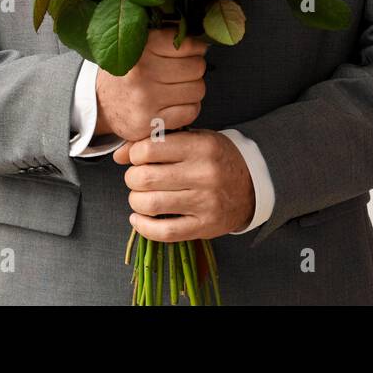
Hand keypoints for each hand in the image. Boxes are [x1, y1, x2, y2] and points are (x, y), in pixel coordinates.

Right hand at [94, 27, 207, 141]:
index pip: (187, 44)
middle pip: (197, 67)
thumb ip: (166, 36)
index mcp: (140, 47)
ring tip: (177, 88)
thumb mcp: (139, 45)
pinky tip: (174, 104)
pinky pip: (191, 112)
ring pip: (197, 90)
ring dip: (192, 89)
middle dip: (194, 69)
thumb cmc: (128, 72)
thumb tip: (203, 39)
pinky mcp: (150, 121)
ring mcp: (145, 99)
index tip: (190, 52)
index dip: (194, 48)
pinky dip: (188, 108)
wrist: (100, 103)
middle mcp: (141, 72)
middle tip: (181, 72)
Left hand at [113, 128, 254, 239]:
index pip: (150, 149)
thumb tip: (119, 155)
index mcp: (201, 147)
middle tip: (137, 178)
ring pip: (151, 205)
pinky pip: (165, 232)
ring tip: (140, 196)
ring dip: (136, 201)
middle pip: (146, 178)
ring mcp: (205, 203)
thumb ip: (156, 143)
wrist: (252, 185)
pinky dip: (143, 227)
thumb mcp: (193, 139)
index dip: (134, 154)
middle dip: (132, 178)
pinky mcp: (205, 226)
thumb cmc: (216, 158)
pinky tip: (138, 219)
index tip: (137, 158)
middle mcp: (204, 174)